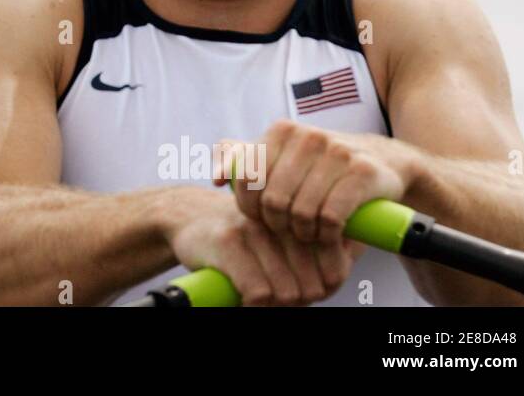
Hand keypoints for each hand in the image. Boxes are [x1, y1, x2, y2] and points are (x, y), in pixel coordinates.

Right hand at [162, 187, 355, 305]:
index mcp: (303, 220)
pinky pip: (258, 293)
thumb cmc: (244, 238)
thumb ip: (314, 253)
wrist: (188, 217)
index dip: (319, 291)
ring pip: (287, 293)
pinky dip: (251, 303)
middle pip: (312, 288)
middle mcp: (283, 222)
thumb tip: (335, 280)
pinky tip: (240, 292)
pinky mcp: (229, 243)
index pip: (335, 273)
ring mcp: (256, 230)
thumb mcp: (281, 239)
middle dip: (296, 301)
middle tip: (274, 293)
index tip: (298, 286)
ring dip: (273, 305)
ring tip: (258, 292)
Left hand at [215, 121, 415, 272]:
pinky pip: (330, 217)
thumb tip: (216, 179)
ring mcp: (337, 152)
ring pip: (300, 210)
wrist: (383, 162)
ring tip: (308, 234)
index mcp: (281, 130)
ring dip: (303, 233)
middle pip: (273, 199)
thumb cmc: (320, 168)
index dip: (249, 207)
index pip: (246, 178)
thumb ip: (241, 161)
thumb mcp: (280, 158)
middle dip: (277, 224)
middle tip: (288, 231)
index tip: (262, 218)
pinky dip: (326, 234)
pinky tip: (328, 235)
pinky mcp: (363, 172)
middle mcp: (307, 135)